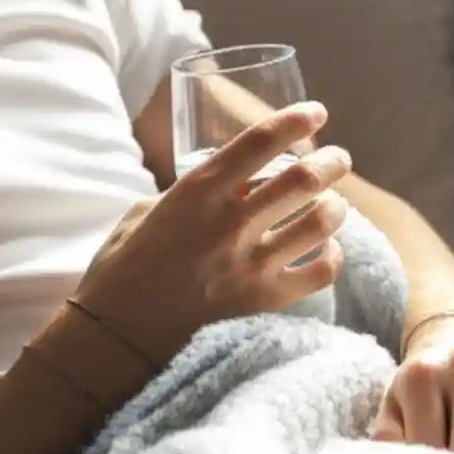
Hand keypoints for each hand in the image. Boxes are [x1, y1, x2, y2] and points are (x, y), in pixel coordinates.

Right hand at [74, 101, 352, 363]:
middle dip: (331, 161)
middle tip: (338, 159)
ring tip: (335, 205)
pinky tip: (327, 252)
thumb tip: (215, 187)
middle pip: (304, 177)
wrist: (115, 340)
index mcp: (197, 192)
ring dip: (337, 207)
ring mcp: (250, 264)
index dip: (295, 120)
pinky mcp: (264, 302)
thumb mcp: (142, 215)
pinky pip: (321, 272)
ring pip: (321, 221)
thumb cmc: (120, 274)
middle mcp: (230, 222)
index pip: (259, 142)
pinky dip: (332, 256)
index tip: (316, 112)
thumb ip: (182, 196)